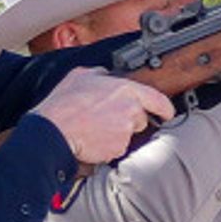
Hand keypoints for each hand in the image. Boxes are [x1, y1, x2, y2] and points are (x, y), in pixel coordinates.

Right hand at [32, 69, 176, 163]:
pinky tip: (94, 138)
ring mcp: (126, 130)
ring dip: (118, 132)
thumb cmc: (63, 104)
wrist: (52, 130)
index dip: (164, 108)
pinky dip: (109, 145)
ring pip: (129, 133)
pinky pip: (119, 147)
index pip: (157, 99)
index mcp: (125, 90)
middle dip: (128, 120)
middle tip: (105, 118)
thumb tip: (106, 75)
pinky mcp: (119, 147)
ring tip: (95, 127)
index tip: (167, 113)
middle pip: (141, 118)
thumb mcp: (79, 76)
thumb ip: (100, 74)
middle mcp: (130, 109)